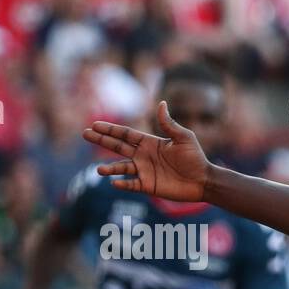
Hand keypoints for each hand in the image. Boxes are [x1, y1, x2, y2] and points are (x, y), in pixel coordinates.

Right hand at [82, 101, 210, 200]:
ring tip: (98, 169)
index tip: (95, 124)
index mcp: (149, 143)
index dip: (111, 129)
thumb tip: (162, 103)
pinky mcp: (148, 186)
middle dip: (102, 140)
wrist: (203, 181)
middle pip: (118, 147)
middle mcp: (143, 156)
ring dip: (110, 168)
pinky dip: (123, 184)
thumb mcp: (184, 138)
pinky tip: (113, 183)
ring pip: (122, 167)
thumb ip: (169, 124)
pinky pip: (131, 185)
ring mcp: (144, 171)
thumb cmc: (195, 158)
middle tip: (85, 134)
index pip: (125, 134)